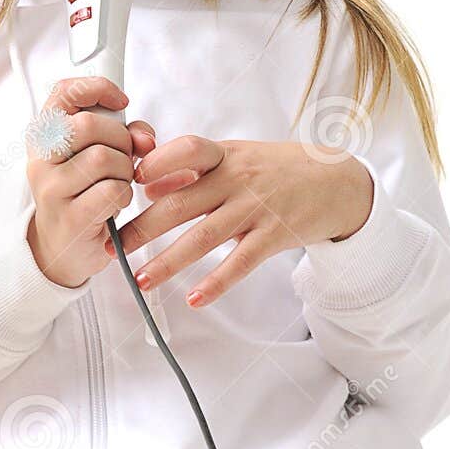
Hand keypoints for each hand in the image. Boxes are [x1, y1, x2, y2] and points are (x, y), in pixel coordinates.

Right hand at [25, 76, 157, 288]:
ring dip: (124, 170)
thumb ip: (126, 135)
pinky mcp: (69, 217)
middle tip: (124, 157)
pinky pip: (111, 191)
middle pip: (89, 125)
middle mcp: (40, 158)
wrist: (62, 248)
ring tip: (117, 183)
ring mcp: (51, 189)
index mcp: (44, 134)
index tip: (121, 103)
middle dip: (120, 139)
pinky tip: (115, 203)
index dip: (98, 89)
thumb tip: (146, 139)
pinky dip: (123, 195)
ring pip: (103, 158)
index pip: (64, 92)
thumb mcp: (100, 156)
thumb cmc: (84, 194)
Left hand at [103, 137, 374, 306]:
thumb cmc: (276, 168)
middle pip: (182, 202)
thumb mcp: (235, 157)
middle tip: (112, 247)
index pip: (187, 149)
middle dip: (143, 227)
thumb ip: (191, 169)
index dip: (157, 162)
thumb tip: (147, 186)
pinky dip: (216, 283)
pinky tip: (194, 299)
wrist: (337, 182)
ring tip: (141, 281)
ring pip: (204, 237)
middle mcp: (238, 179)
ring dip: (169, 262)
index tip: (128, 180)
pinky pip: (240, 263)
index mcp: (224, 155)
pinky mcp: (274, 236)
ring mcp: (256, 208)